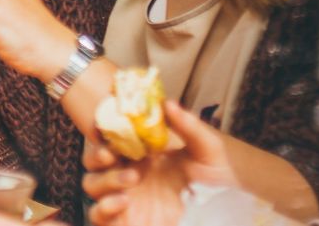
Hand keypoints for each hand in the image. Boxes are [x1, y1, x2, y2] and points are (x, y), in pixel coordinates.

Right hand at [83, 102, 241, 225]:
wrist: (227, 206)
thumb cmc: (215, 176)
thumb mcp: (207, 148)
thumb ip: (188, 126)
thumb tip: (169, 103)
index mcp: (140, 152)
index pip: (108, 138)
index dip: (101, 132)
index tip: (106, 128)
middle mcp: (128, 172)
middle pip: (92, 161)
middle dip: (96, 155)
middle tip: (111, 155)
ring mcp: (124, 198)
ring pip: (90, 185)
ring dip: (104, 180)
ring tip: (132, 178)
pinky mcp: (124, 221)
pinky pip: (98, 216)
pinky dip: (103, 208)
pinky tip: (123, 202)